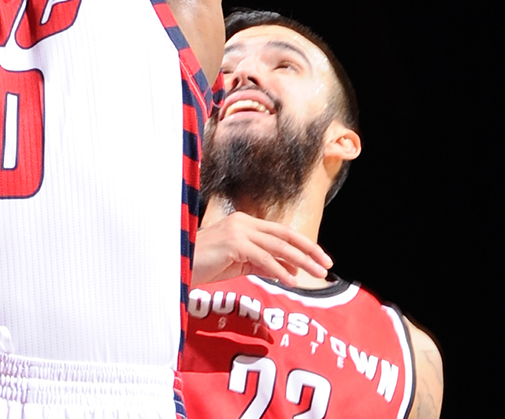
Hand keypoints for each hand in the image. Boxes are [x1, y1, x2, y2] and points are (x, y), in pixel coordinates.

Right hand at [192, 211, 332, 285]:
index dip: (304, 245)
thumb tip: (288, 271)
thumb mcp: (238, 264)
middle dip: (309, 251)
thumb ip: (262, 264)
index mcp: (245, 223)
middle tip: (327, 266)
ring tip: (316, 274)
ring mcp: (238, 232)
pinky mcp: (233, 244)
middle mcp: (244, 223)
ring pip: (278, 246)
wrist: (177, 264)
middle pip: (285, 236)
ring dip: (301, 262)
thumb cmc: (203, 264)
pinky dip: (280, 270)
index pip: (282, 232)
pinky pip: (263, 258)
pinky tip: (291, 281)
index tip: (321, 258)